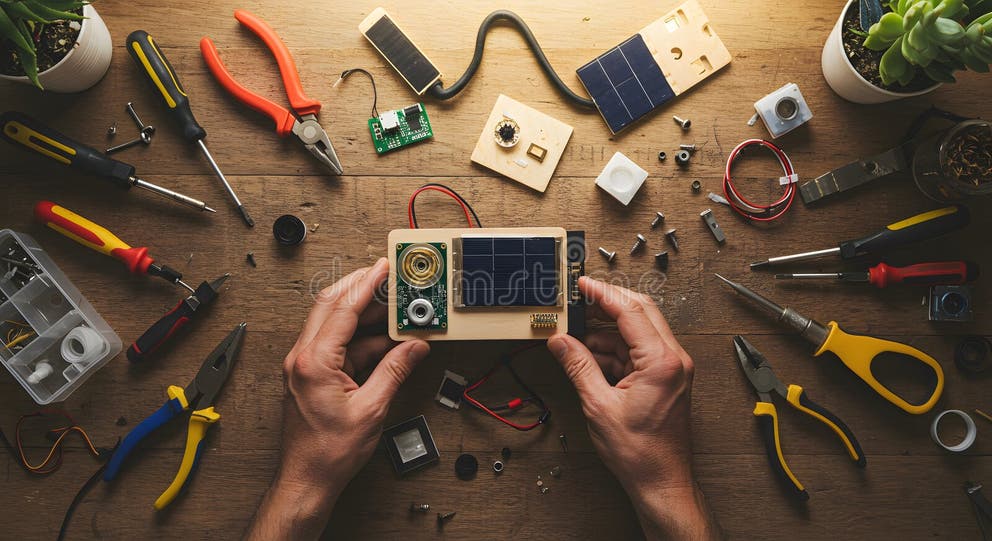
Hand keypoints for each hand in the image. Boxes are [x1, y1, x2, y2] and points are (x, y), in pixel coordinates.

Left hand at [247, 258, 429, 539]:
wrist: (306, 479)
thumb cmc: (327, 452)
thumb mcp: (372, 409)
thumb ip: (395, 371)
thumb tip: (413, 347)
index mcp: (314, 361)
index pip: (343, 308)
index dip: (367, 284)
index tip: (383, 268)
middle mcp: (303, 358)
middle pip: (332, 306)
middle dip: (361, 289)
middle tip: (388, 279)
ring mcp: (305, 366)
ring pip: (335, 325)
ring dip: (364, 317)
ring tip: (395, 314)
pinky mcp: (311, 375)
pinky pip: (338, 346)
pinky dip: (361, 340)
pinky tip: (385, 343)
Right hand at [547, 277, 717, 539]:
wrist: (661, 481)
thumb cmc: (640, 452)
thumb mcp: (598, 405)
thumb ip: (578, 366)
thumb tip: (560, 341)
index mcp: (662, 361)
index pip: (631, 312)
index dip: (603, 294)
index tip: (582, 285)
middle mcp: (673, 359)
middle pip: (639, 313)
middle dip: (606, 306)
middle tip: (578, 302)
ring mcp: (672, 368)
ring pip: (637, 332)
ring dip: (606, 332)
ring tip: (574, 337)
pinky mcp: (666, 378)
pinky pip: (637, 351)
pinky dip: (613, 350)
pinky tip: (589, 356)